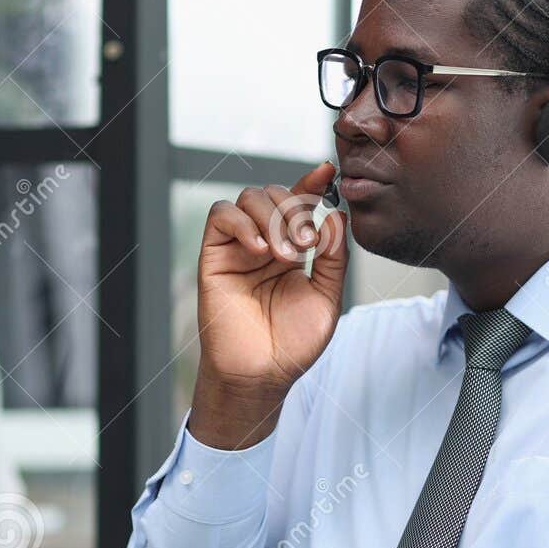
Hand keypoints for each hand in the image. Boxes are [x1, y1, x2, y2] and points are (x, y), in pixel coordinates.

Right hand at [190, 162, 347, 449]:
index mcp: (291, 249)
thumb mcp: (327, 296)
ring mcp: (238, 248)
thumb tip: (335, 214)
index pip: (299, 204)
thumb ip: (332, 255)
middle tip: (306, 246)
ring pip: (248, 198)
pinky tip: (261, 250)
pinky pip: (221, 216)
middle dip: (294, 211)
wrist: (262, 375)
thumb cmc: (293, 344)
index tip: (328, 172)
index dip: (311, 183)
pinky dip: (243, 223)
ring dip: (272, 217)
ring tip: (286, 255)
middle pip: (274, 194)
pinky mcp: (213, 256)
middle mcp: (264, 243)